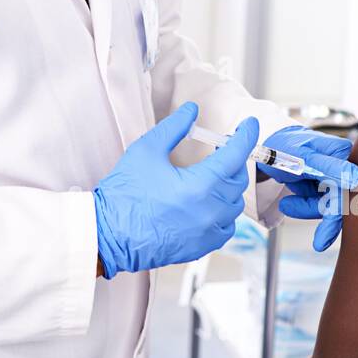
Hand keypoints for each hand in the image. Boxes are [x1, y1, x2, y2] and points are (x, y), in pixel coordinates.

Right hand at [92, 102, 258, 278]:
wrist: (108, 235)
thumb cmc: (123, 195)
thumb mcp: (146, 150)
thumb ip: (174, 127)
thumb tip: (192, 111)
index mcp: (199, 186)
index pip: (235, 156)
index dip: (246, 136)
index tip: (249, 125)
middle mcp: (209, 212)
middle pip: (237, 180)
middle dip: (233, 160)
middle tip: (221, 148)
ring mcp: (206, 232)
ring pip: (234, 205)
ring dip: (229, 186)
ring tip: (213, 174)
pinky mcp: (200, 247)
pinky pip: (225, 227)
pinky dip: (223, 211)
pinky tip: (209, 202)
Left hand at [259, 125, 357, 251]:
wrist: (266, 143)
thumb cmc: (284, 145)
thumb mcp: (303, 156)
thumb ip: (329, 167)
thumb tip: (357, 178)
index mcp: (344, 155)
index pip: (348, 189)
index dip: (338, 213)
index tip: (324, 240)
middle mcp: (343, 165)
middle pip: (340, 199)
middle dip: (317, 211)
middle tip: (313, 236)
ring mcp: (333, 175)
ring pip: (328, 204)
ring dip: (307, 208)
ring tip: (286, 204)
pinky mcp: (323, 183)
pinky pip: (318, 202)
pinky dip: (303, 205)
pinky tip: (288, 202)